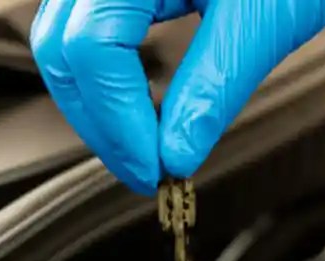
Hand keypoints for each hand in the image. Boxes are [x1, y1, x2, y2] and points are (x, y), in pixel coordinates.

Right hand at [31, 0, 324, 193]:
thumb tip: (176, 156)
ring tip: (142, 150)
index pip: (91, 47)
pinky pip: (87, 25)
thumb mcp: (262, 24)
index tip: (155, 170)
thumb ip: (213, 89)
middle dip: (100, 120)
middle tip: (145, 173)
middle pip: (62, 47)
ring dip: (97, 102)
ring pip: (65, 39)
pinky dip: (106, 73)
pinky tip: (137, 108)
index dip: (118, 119)